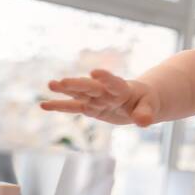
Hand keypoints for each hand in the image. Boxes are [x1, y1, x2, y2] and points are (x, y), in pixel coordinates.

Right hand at [40, 69, 159, 126]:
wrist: (139, 100)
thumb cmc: (145, 101)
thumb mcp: (150, 107)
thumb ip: (145, 114)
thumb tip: (143, 122)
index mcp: (123, 90)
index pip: (114, 84)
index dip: (106, 79)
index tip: (94, 73)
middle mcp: (106, 92)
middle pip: (92, 88)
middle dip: (79, 85)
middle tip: (63, 82)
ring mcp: (96, 99)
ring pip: (80, 94)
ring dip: (66, 90)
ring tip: (51, 84)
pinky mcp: (90, 108)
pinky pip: (74, 107)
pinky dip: (60, 107)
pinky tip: (44, 105)